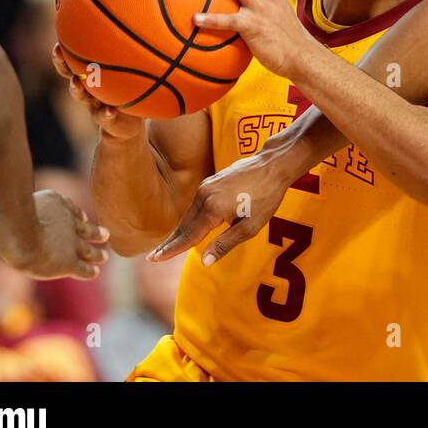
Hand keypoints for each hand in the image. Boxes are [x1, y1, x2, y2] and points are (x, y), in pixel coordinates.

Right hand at [0, 190, 110, 280]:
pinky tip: (95, 272)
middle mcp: (69, 226)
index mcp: (60, 209)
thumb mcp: (16, 198)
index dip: (79, 217)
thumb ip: (16, 197)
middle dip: (96, 233)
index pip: (73, 213)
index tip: (85, 219)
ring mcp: (71, 245)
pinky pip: (84, 268)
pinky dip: (90, 270)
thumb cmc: (15, 214)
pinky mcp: (68, 263)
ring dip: (97, 254)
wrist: (20, 235)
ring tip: (104, 257)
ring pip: (90, 250)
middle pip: (86, 230)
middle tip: (106, 235)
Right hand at [51, 44, 143, 140]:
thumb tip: (132, 28)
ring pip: (82, 98)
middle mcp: (89, 90)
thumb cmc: (127, 93)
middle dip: (64, 67)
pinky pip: (104, 117)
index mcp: (90, 77)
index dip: (62, 56)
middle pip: (71, 77)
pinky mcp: (106, 120)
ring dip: (77, 91)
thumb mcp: (126, 73)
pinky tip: (111, 110)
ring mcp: (95, 106)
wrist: (129, 122)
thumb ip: (123, 58)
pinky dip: (106, 113)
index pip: (71, 65)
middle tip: (58, 53)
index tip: (58, 45)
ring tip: (76, 83)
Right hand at [146, 135, 299, 264]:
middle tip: (153, 257)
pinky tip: (188, 225)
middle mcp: (204, 196)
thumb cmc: (267, 197)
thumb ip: (225, 244)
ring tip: (168, 245)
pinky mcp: (211, 181)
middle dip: (170, 242)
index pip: (188, 235)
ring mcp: (206, 186)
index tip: (155, 259)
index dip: (172, 249)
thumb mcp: (250, 226)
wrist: (273, 164)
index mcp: (213, 209)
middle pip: (184, 225)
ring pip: (189, 213)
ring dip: (179, 230)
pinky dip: (189, 217)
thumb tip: (204, 262)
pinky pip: (196, 204)